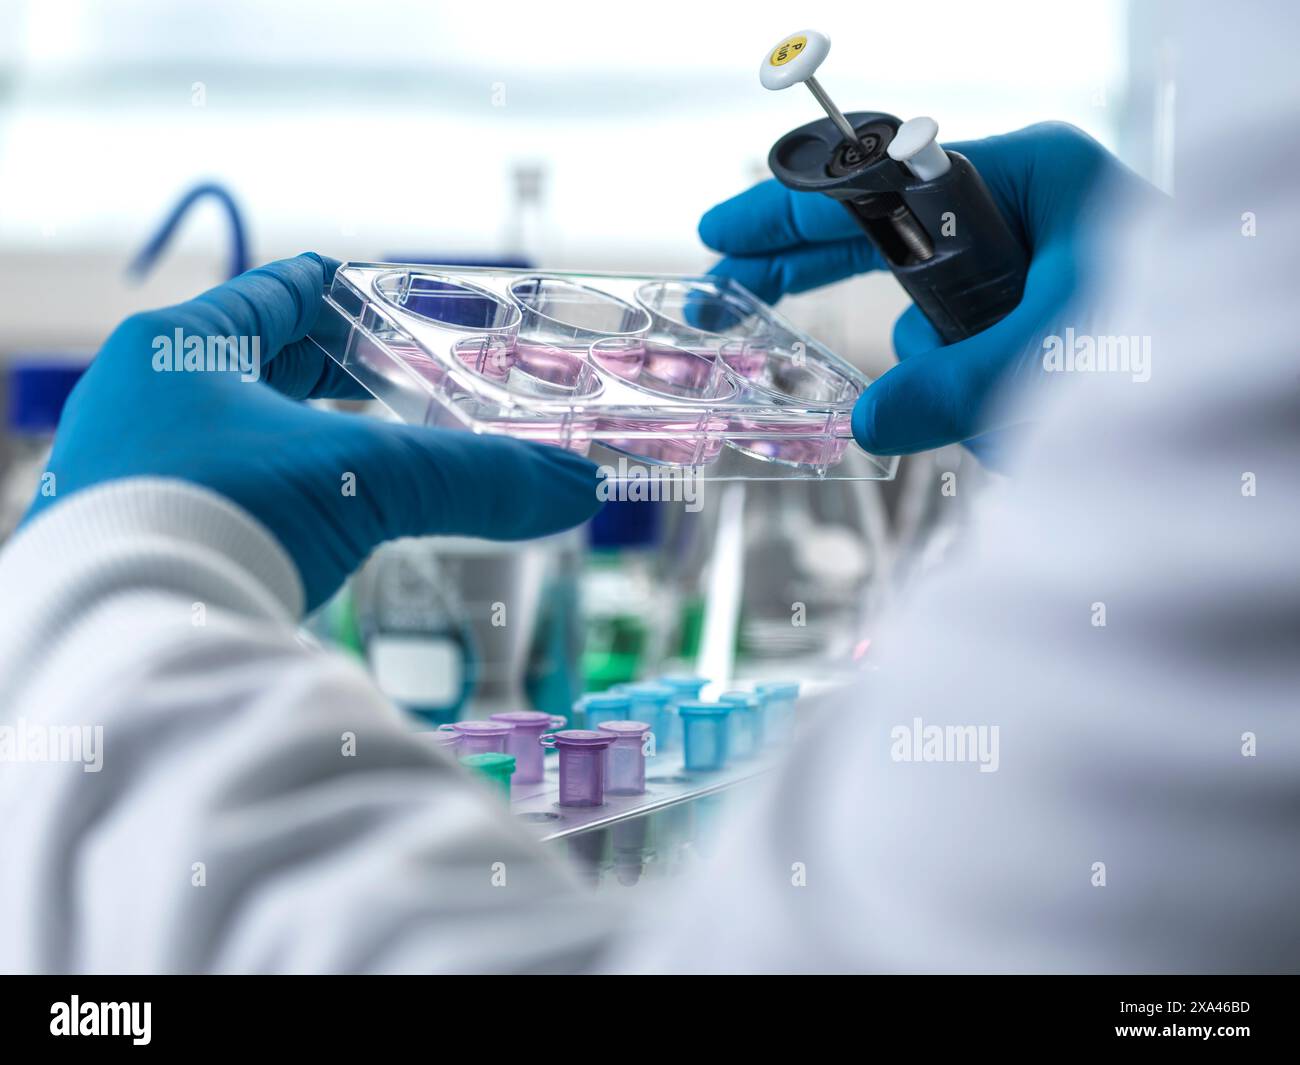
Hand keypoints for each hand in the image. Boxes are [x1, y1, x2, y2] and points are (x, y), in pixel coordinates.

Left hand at [25, 254, 603, 609]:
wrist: (119, 645)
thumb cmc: (226, 520)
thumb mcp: (367, 482)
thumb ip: (477, 478)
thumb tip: (577, 487)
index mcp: (180, 345)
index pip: (283, 290)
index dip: (352, 292)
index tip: (399, 302)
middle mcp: (137, 394)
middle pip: (255, 356)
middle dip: (331, 368)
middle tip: (396, 379)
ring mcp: (118, 464)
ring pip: (229, 423)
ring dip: (297, 431)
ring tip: (358, 448)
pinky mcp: (118, 530)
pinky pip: (207, 482)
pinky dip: (266, 486)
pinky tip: (303, 518)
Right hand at [699, 123, 1159, 457]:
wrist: (1259, 400)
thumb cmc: (1182, 343)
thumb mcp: (1058, 356)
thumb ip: (953, 386)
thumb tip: (865, 423)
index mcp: (1026, 178)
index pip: (875, 181)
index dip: (790, 207)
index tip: (722, 230)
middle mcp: (1019, 214)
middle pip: (877, 233)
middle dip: (806, 270)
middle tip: (724, 293)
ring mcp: (1024, 270)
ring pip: (930, 324)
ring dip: (944, 378)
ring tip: (1003, 414)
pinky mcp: (1031, 322)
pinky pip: (966, 361)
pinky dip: (975, 401)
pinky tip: (1019, 424)